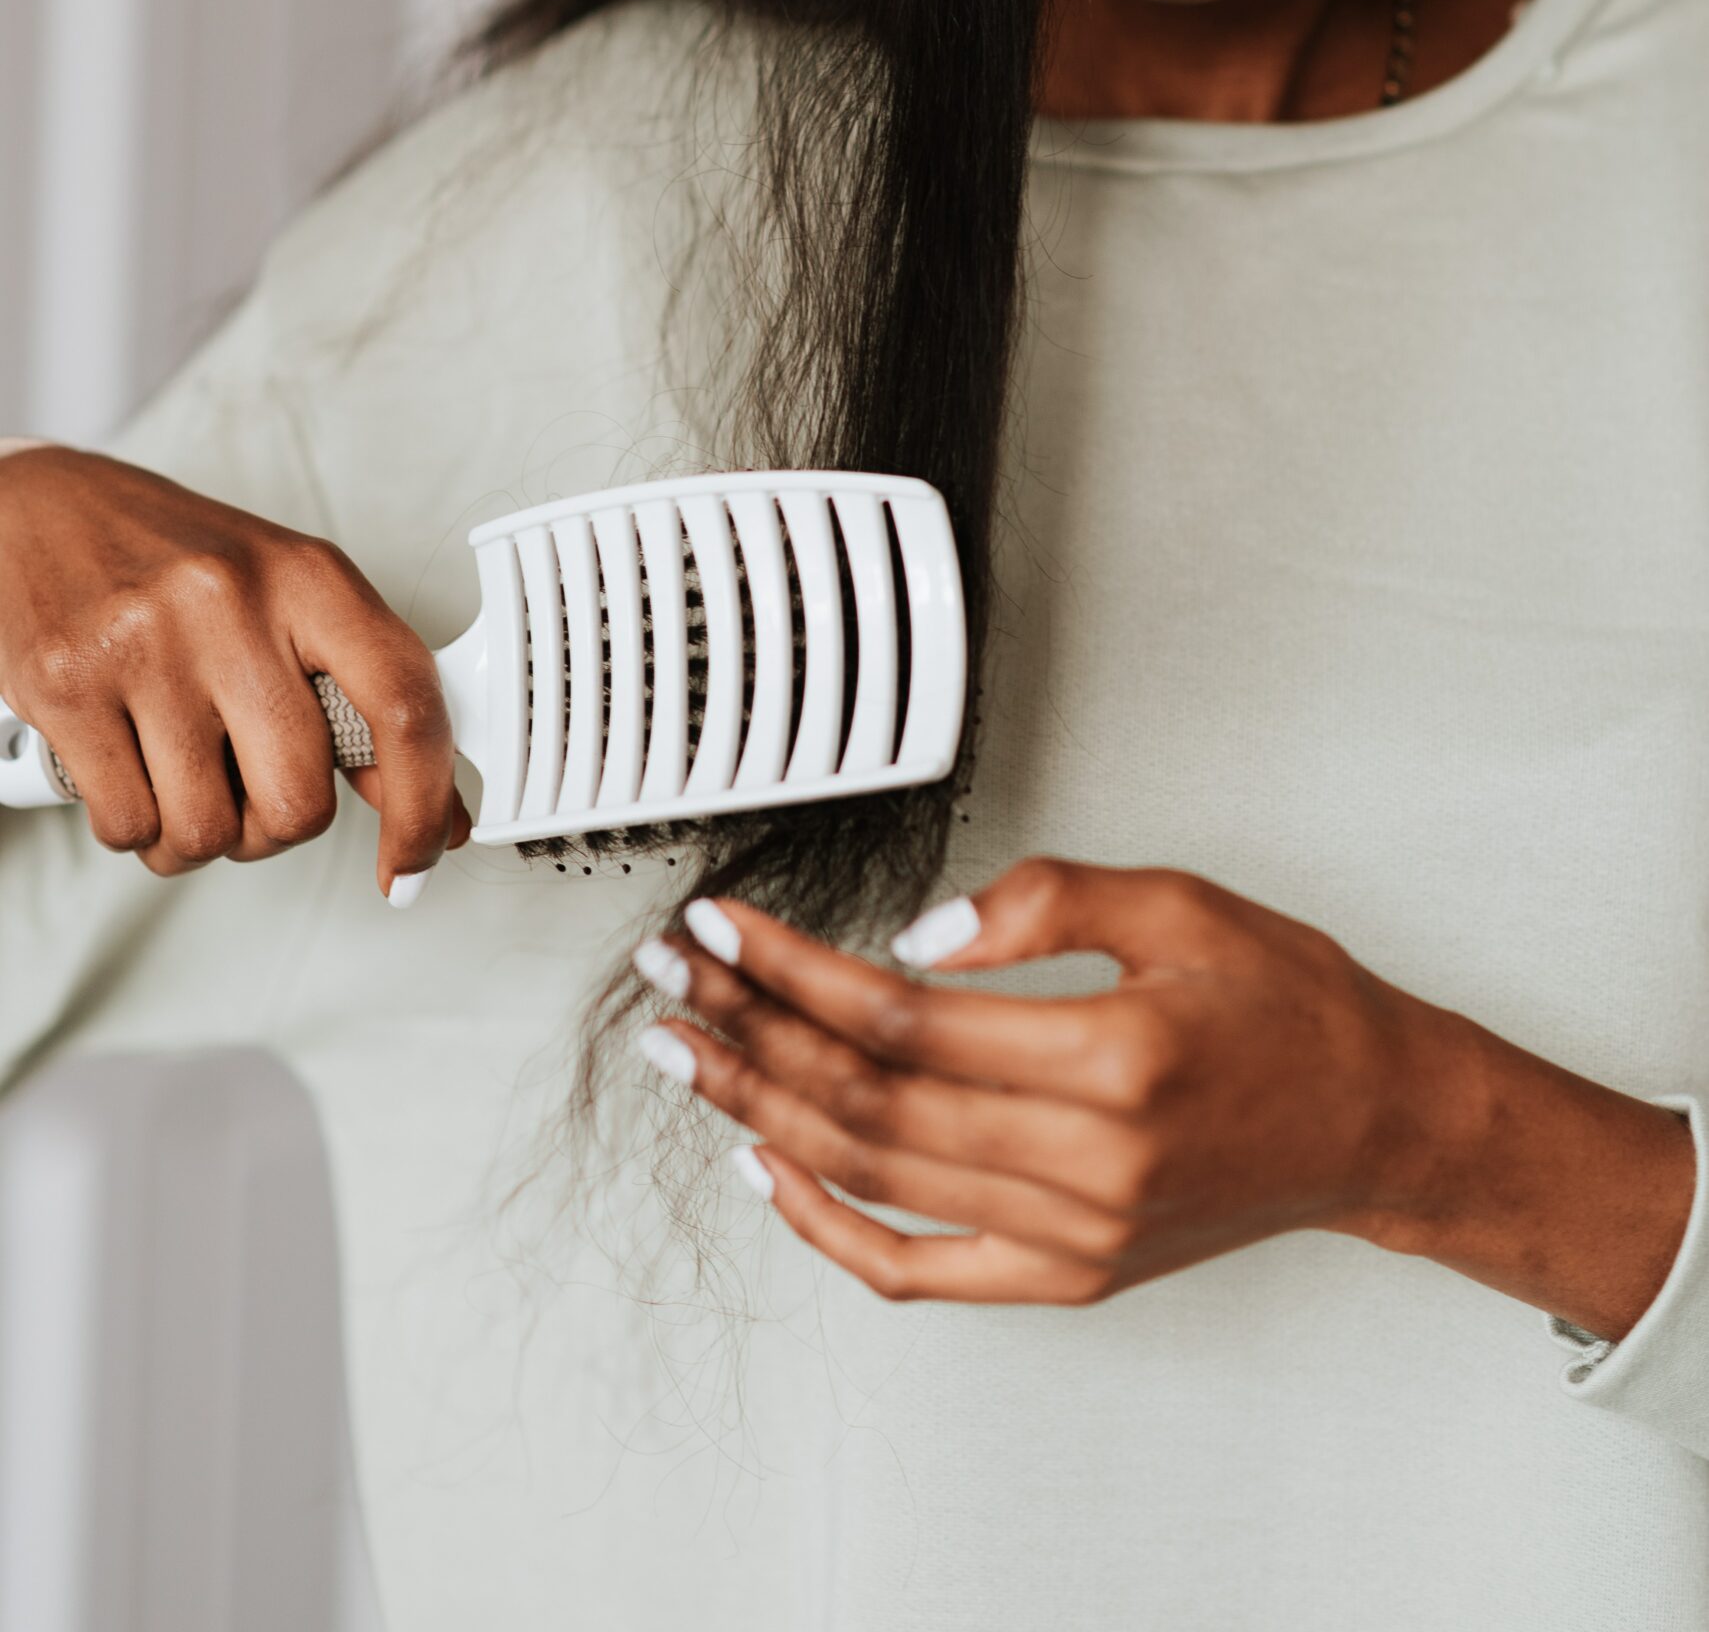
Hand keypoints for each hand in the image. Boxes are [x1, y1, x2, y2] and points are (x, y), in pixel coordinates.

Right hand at [0, 443, 467, 894]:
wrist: (40, 507)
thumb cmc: (174, 557)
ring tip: (180, 776)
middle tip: (248, 794)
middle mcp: (231, 603)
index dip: (423, 801)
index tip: (415, 860)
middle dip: (274, 829)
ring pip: (207, 830)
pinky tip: (127, 769)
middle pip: (297, 800)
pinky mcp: (65, 685)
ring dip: (196, 835)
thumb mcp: (287, 594)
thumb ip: (360, 692)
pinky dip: (132, 824)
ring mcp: (145, 645)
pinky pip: (126, 825)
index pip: (405, 700)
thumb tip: (434, 807)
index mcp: (308, 576)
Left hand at [632, 856, 1440, 1304]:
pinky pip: (918, 1267)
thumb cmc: (1289, 1004)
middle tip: (677, 980)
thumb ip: (1049, 900)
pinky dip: (828, 1224)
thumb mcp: (1184, 904)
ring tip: (691, 1055)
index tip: (728, 927)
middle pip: (868, 1101)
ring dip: (763, 1111)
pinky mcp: (1069, 1274)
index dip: (796, 970)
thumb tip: (918, 931)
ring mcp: (1074, 1234)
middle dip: (752, 1032)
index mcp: (1115, 1058)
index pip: (904, 1018)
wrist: (1370, 1119)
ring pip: (874, 1177)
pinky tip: (767, 1165)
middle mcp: (1090, 1162)